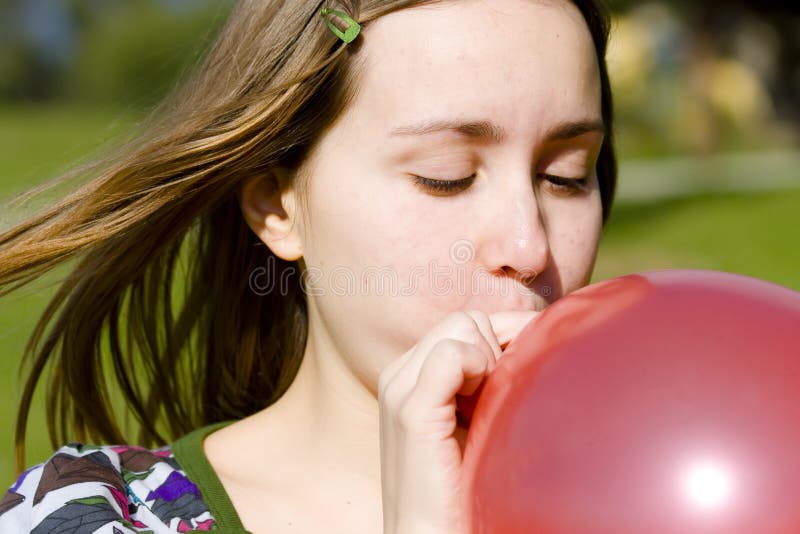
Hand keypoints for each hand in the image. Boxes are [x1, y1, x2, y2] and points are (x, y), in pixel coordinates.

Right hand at [378, 310, 538, 533]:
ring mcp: (399, 389)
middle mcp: (398, 375)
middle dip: (497, 349)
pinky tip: (483, 405)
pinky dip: (480, 367)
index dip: (502, 341)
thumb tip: (528, 334)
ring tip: (490, 408)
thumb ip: (484, 376)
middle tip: (501, 400)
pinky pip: (453, 353)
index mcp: (409, 374)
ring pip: (462, 326)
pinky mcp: (411, 410)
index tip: (521, 375)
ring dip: (491, 359)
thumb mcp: (474, 417)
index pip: (464, 323)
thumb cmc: (464, 483)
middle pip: (466, 320)